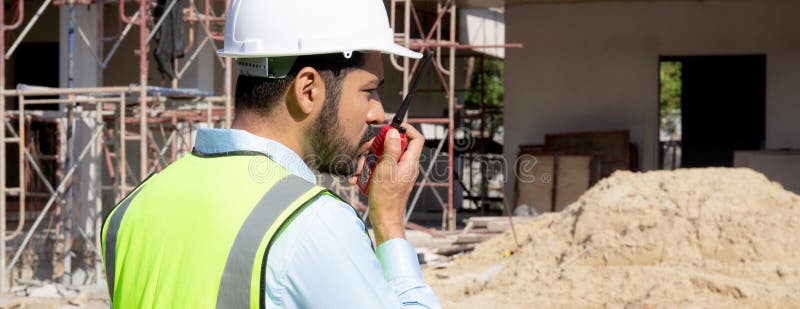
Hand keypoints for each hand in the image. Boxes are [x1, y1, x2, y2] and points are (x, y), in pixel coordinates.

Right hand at [363, 123, 423, 245]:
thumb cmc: (386, 198)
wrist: (383, 219)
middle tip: (366, 151)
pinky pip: (377, 169)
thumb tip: (395, 131)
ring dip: (367, 161)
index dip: (406, 129)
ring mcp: (396, 173)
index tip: (391, 126)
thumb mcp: (387, 169)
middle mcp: (405, 166)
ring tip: (358, 170)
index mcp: (410, 162)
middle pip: (394, 146)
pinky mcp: (388, 180)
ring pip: (382, 157)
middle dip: (376, 147)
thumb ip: (392, 149)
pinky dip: (366, 172)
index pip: (416, 138)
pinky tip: (356, 179)